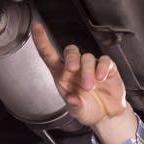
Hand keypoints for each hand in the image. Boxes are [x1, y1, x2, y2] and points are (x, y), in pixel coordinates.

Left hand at [32, 23, 137, 143]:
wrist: (107, 115)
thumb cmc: (88, 109)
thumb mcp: (78, 113)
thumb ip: (74, 107)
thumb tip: (72, 99)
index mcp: (62, 76)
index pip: (49, 55)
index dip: (42, 41)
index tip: (36, 28)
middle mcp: (76, 69)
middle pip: (71, 51)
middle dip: (71, 57)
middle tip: (72, 69)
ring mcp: (91, 67)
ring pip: (88, 58)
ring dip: (88, 72)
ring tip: (89, 87)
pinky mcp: (107, 68)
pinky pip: (104, 61)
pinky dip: (102, 68)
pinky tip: (101, 78)